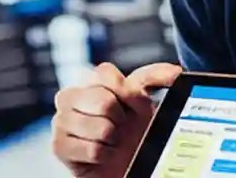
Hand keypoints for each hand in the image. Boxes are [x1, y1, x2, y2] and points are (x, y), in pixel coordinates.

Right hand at [51, 62, 182, 177]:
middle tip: (120, 128)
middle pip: (103, 100)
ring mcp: (61, 121)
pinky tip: (103, 155)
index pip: (104, 73)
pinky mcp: (59, 146)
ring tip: (111, 142)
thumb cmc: (134, 133)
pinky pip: (93, 150)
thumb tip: (177, 71)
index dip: (127, 93)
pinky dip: (105, 156)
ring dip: (113, 140)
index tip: (136, 107)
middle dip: (120, 119)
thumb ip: (156, 79)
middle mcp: (70, 97)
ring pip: (100, 128)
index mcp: (89, 82)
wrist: (127, 164)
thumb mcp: (145, 102)